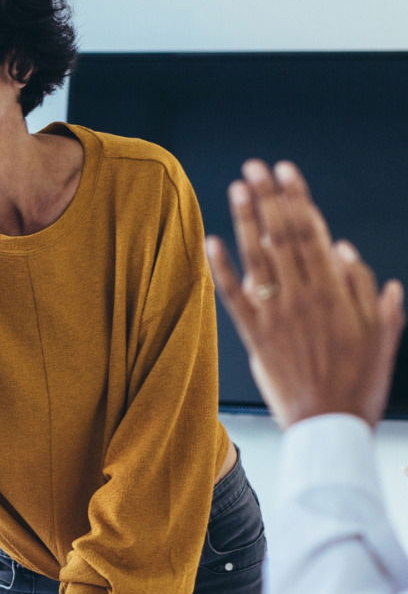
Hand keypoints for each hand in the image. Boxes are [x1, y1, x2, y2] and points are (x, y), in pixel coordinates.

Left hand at [205, 160, 403, 428]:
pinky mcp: (255, 336)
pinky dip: (222, 269)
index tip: (287, 172)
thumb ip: (369, 293)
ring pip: (260, 258)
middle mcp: (305, 297)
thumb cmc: (358, 383)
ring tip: (237, 188)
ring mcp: (277, 315)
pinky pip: (234, 297)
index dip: (298, 199)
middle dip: (271, 198)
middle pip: (285, 236)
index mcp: (337, 292)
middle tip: (256, 166)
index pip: (314, 233)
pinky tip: (211, 242)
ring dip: (247, 220)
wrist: (329, 427)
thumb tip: (346, 250)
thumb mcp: (382, 336)